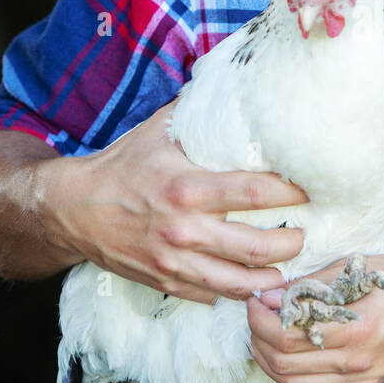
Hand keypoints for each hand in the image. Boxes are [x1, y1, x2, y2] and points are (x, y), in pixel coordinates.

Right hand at [39, 100, 307, 302]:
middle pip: (258, 247)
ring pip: (241, 284)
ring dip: (273, 277)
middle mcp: (185, 229)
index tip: (310, 189)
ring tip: (289, 265)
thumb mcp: (161, 130)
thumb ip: (202, 112)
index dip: (292, 193)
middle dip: (292, 243)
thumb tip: (241, 85)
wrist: (73, 209)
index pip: (256, 193)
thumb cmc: (123, 165)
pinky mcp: (167, 283)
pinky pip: (214, 297)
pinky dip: (239, 293)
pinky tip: (256, 282)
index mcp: (188, 187)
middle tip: (305, 233)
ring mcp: (176, 262)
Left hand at [246, 255, 383, 382]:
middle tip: (256, 313)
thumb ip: (318, 283)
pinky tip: (289, 350)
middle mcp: (356, 361)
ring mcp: (360, 380)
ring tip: (265, 333)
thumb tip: (275, 294)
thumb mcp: (366, 269)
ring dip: (269, 359)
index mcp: (357, 327)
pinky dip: (291, 372)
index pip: (287, 333)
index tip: (257, 297)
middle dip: (258, 337)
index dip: (260, 316)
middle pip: (283, 363)